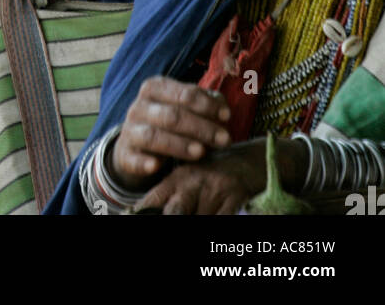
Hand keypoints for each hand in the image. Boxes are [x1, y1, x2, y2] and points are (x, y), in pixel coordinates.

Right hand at [113, 76, 231, 189]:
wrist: (136, 144)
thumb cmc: (169, 122)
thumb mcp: (184, 108)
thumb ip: (205, 105)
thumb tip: (224, 109)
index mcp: (155, 88)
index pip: (184, 94)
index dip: (207, 105)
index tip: (228, 117)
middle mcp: (139, 106)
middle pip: (172, 115)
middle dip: (201, 127)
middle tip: (225, 139)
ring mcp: (130, 130)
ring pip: (154, 136)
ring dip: (178, 144)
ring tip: (201, 152)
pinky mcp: (124, 154)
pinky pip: (133, 158)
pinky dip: (143, 162)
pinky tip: (156, 166)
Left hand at [136, 137, 303, 214]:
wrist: (248, 161)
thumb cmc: (213, 172)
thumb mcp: (189, 176)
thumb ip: (170, 192)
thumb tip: (147, 211)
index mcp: (178, 176)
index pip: (154, 199)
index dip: (144, 212)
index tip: (135, 218)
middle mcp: (193, 182)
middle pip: (175, 212)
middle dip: (170, 220)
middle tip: (162, 223)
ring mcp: (214, 190)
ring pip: (198, 219)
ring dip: (193, 220)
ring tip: (192, 216)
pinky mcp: (234, 198)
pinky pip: (221, 220)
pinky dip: (215, 223)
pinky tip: (212, 218)